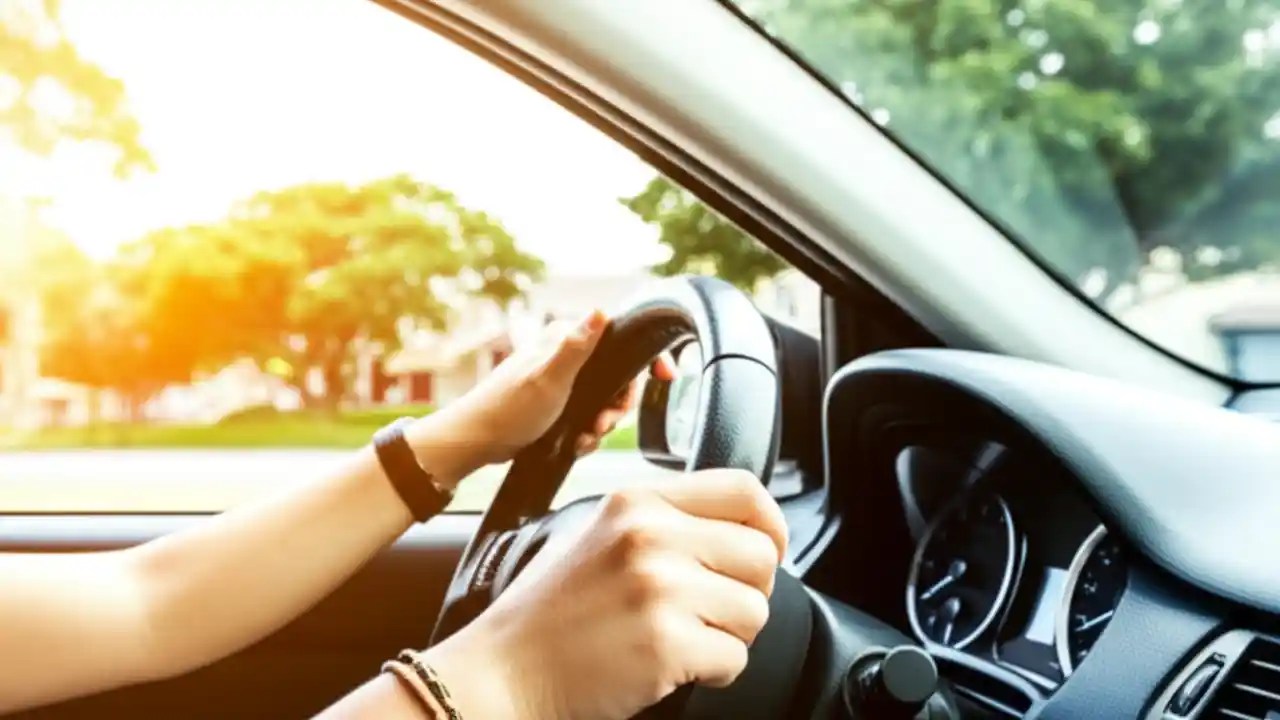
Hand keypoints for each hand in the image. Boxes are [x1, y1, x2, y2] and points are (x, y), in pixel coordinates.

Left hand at [404, 310, 654, 486]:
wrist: (476, 441)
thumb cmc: (508, 409)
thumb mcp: (549, 379)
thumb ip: (577, 346)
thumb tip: (601, 311)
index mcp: (567, 341)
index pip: (622, 340)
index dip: (648, 359)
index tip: (666, 377)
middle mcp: (566, 355)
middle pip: (619, 376)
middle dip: (618, 404)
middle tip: (603, 423)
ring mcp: (563, 379)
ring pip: (605, 399)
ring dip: (602, 423)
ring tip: (585, 438)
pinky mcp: (558, 402)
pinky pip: (587, 415)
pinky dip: (587, 432)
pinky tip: (576, 445)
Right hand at [425, 470, 787, 719]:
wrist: (503, 672)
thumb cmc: (551, 614)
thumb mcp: (599, 535)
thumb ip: (663, 520)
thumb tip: (742, 526)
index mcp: (637, 500)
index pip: (742, 489)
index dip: (771, 525)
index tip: (770, 551)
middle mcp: (650, 534)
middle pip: (760, 555)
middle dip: (748, 592)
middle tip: (709, 613)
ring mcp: (659, 587)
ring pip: (756, 610)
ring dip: (729, 636)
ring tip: (680, 640)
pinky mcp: (665, 642)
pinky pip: (735, 658)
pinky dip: (713, 673)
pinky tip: (669, 667)